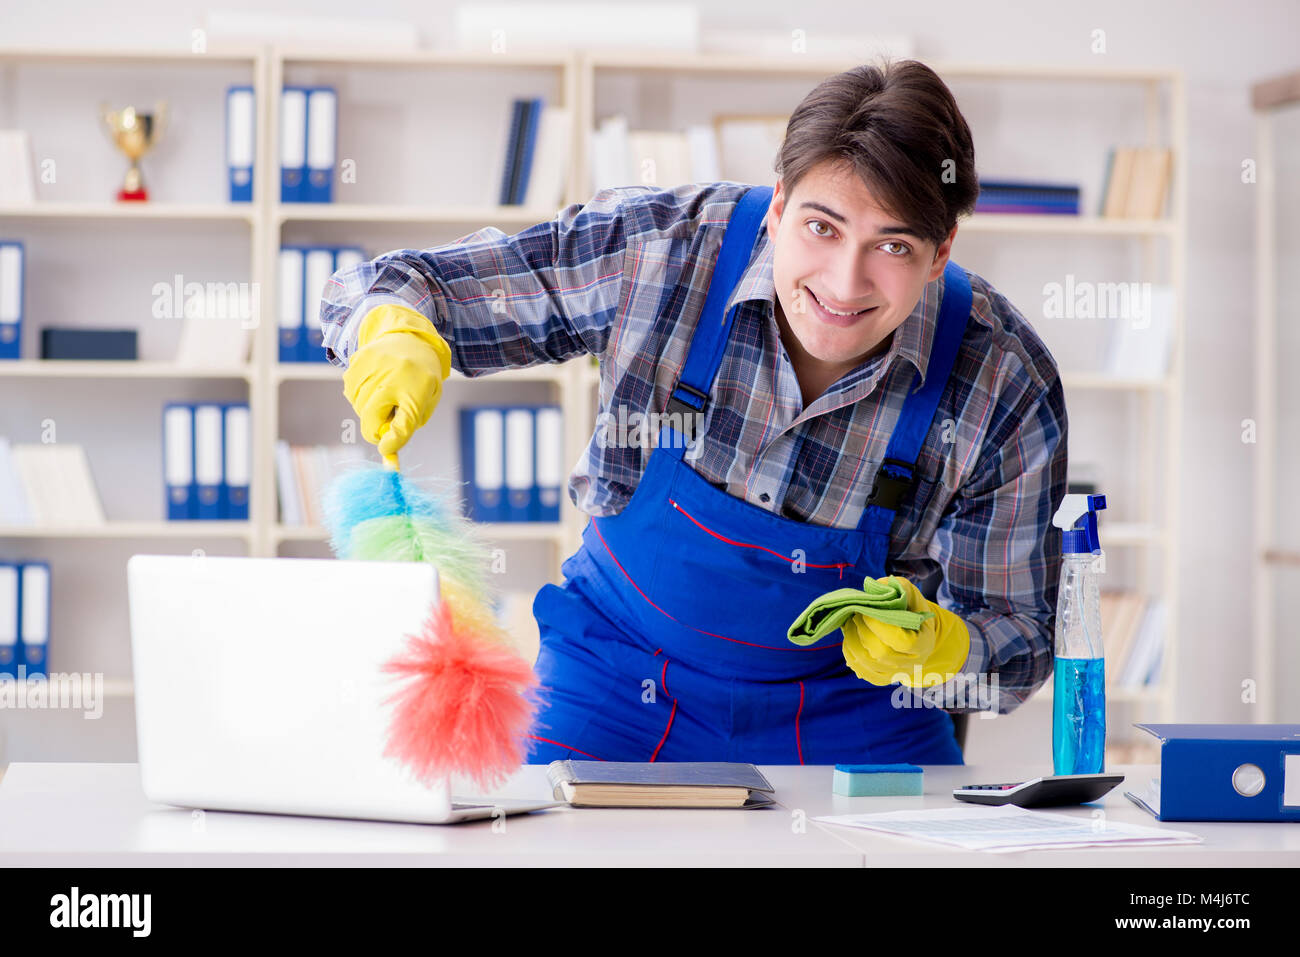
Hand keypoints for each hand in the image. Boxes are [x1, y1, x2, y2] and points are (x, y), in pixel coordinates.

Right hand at [342, 305, 451, 467]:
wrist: (410, 339)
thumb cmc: (421, 378)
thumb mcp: (426, 400)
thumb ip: (408, 423)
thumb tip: (385, 446)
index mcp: (417, 389)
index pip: (402, 424)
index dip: (392, 442)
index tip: (386, 449)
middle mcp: (393, 377)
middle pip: (372, 419)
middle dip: (375, 429)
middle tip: (384, 426)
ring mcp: (373, 368)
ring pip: (359, 407)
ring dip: (369, 410)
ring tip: (384, 395)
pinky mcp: (357, 362)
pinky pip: (350, 393)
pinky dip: (359, 396)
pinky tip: (374, 384)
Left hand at [841, 576, 969, 687]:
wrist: (913, 631)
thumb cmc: (910, 609)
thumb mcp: (909, 594)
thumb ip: (897, 588)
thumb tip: (877, 589)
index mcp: (925, 643)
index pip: (902, 642)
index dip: (881, 627)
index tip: (867, 612)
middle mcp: (913, 663)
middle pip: (881, 653)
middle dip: (863, 631)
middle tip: (855, 615)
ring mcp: (896, 674)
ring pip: (867, 662)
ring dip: (852, 641)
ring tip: (850, 624)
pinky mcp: (881, 678)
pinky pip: (860, 669)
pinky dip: (850, 653)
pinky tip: (851, 638)